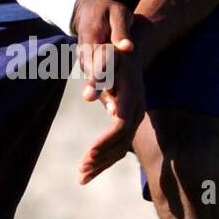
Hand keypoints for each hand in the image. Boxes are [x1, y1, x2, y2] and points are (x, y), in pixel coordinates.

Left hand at [70, 0, 145, 184]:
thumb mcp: (103, 55)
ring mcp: (135, 114)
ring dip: (101, 163)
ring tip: (81, 177)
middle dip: (100, 159)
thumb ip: (98, 75)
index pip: (120, 127)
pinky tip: (88, 167)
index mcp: (132, 95)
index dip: (104, 144)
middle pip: (121, 142)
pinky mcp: (127, 117)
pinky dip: (103, 157)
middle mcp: (137, 107)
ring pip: (120, 147)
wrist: (130, 42)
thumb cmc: (111, 48)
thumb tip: (90, 98)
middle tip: (80, 174)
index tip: (87, 157)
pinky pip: (118, 144)